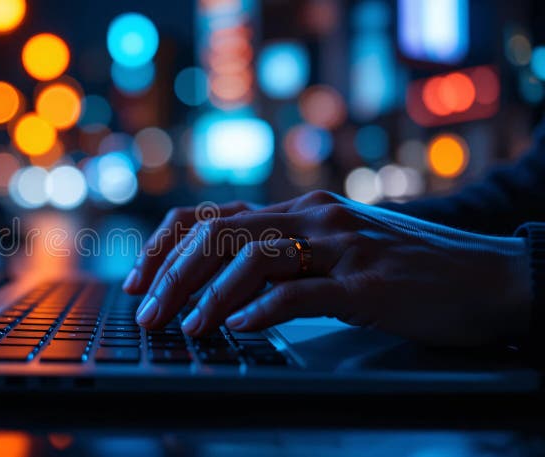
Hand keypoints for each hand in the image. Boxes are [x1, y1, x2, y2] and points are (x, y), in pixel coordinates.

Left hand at [126, 191, 531, 346]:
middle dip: (173, 274)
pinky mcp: (368, 283)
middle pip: (221, 235)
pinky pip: (303, 293)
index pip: (213, 216)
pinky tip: (241, 329)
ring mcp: (341, 247)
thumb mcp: (335, 250)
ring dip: (210, 296)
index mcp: (301, 210)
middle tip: (147, 311)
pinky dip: (264, 310)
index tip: (139, 278)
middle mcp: (314, 217)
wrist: (486, 273)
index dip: (167, 245)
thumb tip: (224, 285)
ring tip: (187, 328)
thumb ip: (288, 256)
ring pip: (254, 258)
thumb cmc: (405, 267)